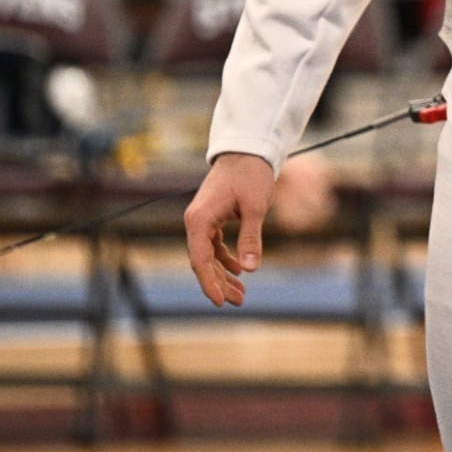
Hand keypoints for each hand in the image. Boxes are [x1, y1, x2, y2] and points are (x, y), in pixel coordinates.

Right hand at [184, 152, 272, 306]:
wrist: (247, 150)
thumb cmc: (250, 175)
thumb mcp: (255, 207)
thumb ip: (251, 238)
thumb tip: (250, 269)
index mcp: (199, 220)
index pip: (200, 260)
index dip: (209, 283)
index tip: (219, 302)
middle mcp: (195, 222)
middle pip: (202, 262)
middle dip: (219, 283)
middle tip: (239, 301)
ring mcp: (202, 220)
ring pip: (208, 256)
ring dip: (223, 274)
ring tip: (241, 293)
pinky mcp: (212, 217)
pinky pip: (214, 245)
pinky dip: (226, 259)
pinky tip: (240, 270)